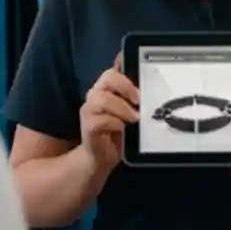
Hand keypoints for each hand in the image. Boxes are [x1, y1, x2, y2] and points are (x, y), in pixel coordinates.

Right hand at [78, 55, 139, 173]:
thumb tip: (142, 77)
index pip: (112, 73)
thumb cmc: (118, 131)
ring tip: (134, 119)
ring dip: (123, 109)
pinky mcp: (88, 126)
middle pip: (107, 79)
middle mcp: (94, 95)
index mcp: (104, 89)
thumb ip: (131, 95)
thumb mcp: (128, 111)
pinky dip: (116, 123)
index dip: (127, 81)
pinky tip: (122, 129)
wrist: (102, 156)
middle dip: (126, 88)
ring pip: (103, 99)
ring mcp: (88, 109)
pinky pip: (102, 120)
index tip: (140, 94)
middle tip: (138, 103)